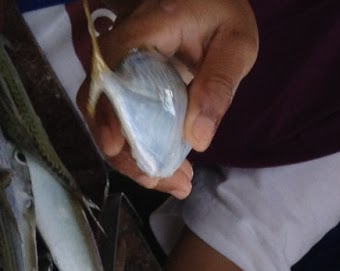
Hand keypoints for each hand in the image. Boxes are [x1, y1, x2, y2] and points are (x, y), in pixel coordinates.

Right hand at [86, 0, 258, 194]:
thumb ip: (219, 85)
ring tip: (176, 183)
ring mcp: (118, 71)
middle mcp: (120, 50)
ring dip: (135, 159)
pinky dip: (141, 151)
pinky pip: (122, 123)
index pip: (110, 69)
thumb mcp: (236, 45)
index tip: (116, 146)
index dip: (107, 110)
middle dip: (127, 153)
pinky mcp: (124, 89)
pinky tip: (170, 170)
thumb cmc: (223, 15)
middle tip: (166, 181)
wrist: (210, 3)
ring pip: (109, 122)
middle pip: (102, 106)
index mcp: (146, 30)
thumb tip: (198, 139)